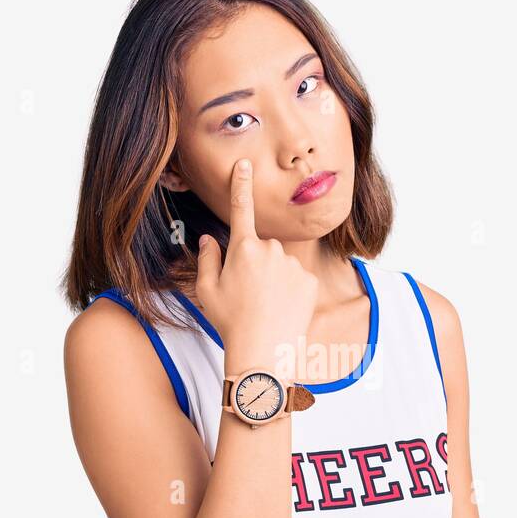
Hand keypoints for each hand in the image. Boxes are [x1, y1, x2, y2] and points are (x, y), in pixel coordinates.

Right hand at [195, 158, 317, 373]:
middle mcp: (270, 250)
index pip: (240, 208)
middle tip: (246, 295)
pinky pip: (297, 279)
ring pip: (280, 265)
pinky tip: (282, 311)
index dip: (241, 184)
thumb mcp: (207, 291)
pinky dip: (290, 292)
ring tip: (265, 307)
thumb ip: (207, 259)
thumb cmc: (230, 323)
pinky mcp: (310, 281)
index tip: (244, 164)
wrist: (263, 353)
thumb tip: (209, 240)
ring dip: (274, 279)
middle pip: (261, 248)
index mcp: (242, 248)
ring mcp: (293, 265)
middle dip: (255, 264)